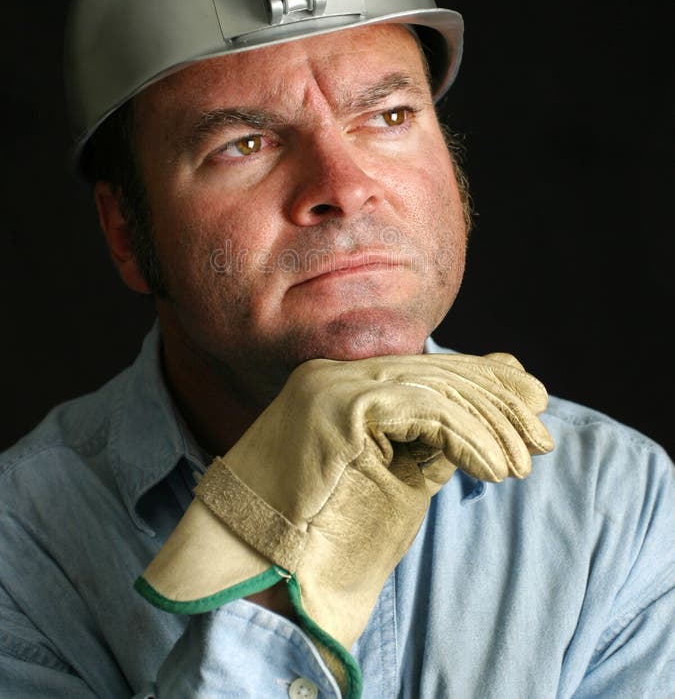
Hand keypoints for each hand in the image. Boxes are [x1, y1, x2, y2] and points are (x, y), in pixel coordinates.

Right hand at [136, 352, 552, 687]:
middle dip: (499, 403)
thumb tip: (485, 424)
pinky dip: (469, 440)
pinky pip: (426, 411)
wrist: (250, 572)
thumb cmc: (319, 537)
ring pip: (438, 388)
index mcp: (341, 383)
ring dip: (491, 428)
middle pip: (438, 371)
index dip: (485, 381)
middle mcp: (335, 373)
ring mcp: (333, 385)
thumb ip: (430, 444)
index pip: (427, 368)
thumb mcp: (390, 481)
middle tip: (542, 438)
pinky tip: (494, 471)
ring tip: (523, 465)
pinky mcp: (340, 408)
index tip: (532, 401)